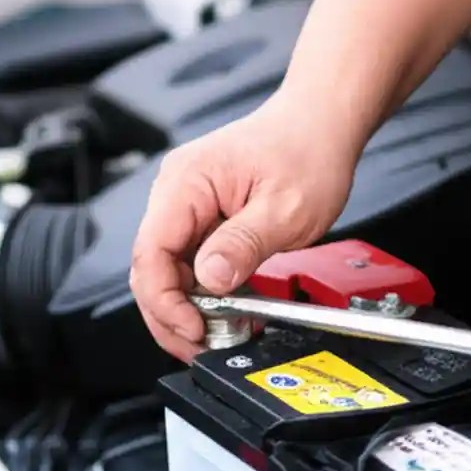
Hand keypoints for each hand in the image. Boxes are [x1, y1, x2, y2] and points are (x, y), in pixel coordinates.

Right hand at [131, 93, 360, 361]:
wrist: (320, 124)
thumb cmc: (307, 151)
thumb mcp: (285, 209)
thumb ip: (244, 245)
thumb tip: (211, 281)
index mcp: (186, 182)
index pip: (150, 252)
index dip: (164, 300)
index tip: (194, 327)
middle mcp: (176, 191)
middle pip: (149, 268)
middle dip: (170, 315)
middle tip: (202, 346)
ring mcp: (186, 204)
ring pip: (166, 270)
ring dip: (186, 307)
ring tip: (217, 335)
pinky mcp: (201, 217)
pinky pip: (187, 262)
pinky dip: (201, 292)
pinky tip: (222, 312)